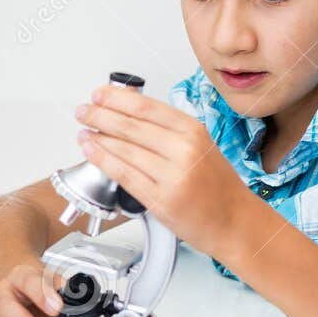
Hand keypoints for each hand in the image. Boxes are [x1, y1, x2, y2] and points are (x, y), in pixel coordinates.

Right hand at [0, 260, 61, 316]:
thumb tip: (77, 297)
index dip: (42, 294)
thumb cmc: (33, 289)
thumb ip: (63, 291)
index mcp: (19, 278)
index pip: (29, 281)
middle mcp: (0, 295)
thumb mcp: (50, 283)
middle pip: (5, 306)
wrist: (14, 287)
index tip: (57, 308)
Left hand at [73, 84, 251, 257]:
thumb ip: (169, 131)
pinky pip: (123, 174)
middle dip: (99, 115)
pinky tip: (91, 151)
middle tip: (83, 111)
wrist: (234, 221)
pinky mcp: (160, 200)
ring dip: (97, 137)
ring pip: (123, 149)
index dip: (116, 98)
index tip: (99, 95)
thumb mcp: (201, 146)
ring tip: (83, 131)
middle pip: (130, 125)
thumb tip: (130, 114)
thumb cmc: (218, 186)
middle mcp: (183, 150)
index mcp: (193, 131)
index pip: (145, 106)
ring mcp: (171, 176)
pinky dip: (102, 160)